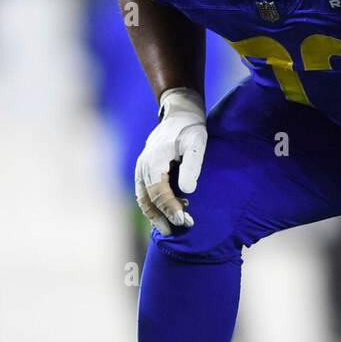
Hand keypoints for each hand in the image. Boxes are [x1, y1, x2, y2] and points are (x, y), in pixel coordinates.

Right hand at [134, 88, 206, 234]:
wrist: (179, 114)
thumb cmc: (190, 128)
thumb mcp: (197, 143)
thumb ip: (192, 165)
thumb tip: (187, 191)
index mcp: (154, 160)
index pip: (158, 192)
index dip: (170, 208)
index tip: (183, 219)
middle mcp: (143, 166)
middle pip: (147, 199)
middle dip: (163, 216)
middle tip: (180, 228)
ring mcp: (142, 169)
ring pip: (144, 199)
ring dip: (156, 214)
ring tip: (171, 228)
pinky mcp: (146, 171)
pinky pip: (145, 193)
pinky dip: (155, 205)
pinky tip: (170, 212)